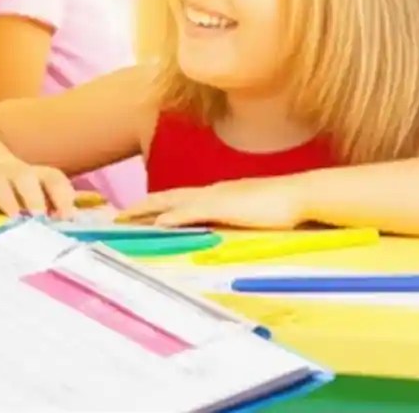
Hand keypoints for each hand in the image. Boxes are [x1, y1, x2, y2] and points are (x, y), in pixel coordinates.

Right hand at [0, 161, 77, 218]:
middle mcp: (17, 174)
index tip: (67, 217)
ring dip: (7, 201)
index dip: (63, 197)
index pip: (54, 180)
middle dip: (33, 198)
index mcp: (39, 176)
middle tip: (38, 217)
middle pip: (26, 179)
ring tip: (12, 218)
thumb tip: (68, 226)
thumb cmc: (23, 193)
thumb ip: (55, 209)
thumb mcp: (41, 195)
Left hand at [116, 178, 306, 228]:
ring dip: (147, 210)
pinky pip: (192, 212)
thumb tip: (224, 227)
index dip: (155, 204)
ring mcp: (215, 197)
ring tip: (125, 218)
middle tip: (118, 216)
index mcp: (216, 193)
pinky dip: (173, 217)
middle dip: (141, 206)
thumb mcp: (250, 213)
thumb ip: (234, 218)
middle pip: (167, 197)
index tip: (136, 211)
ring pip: (172, 202)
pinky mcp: (224, 207)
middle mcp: (210, 192)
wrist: (301, 194)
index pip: (178, 198)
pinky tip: (158, 224)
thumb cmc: (282, 206)